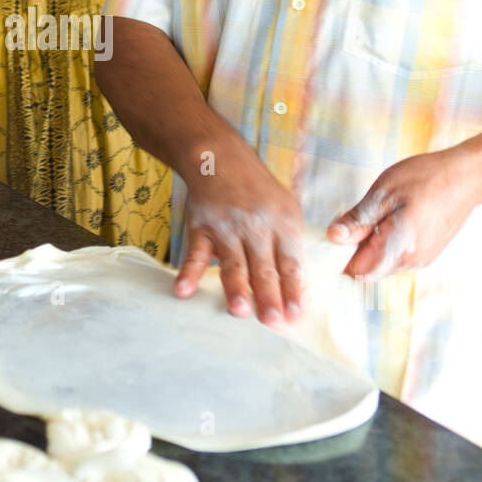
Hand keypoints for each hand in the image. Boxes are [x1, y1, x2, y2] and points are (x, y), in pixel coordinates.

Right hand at [175, 136, 305, 326]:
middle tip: (273, 322)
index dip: (294, 290)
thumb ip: (290, 247)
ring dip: (236, 288)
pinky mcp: (201, 228)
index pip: (291, 263)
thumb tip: (298, 289)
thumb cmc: (259, 192)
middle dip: (269, 297)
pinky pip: (195, 253)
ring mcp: (227, 228)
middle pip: (264, 268)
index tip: (296, 315)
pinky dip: (188, 272)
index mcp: (283, 224)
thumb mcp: (286, 210)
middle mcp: (256, 227)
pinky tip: (183, 291)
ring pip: (233, 263)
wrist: (221, 159)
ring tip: (240, 311)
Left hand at [326, 147, 481, 277]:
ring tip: (378, 215)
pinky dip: (388, 244)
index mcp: (398, 247)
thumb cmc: (425, 179)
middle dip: (356, 249)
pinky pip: (398, 258)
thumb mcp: (383, 193)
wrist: (465, 177)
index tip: (339, 233)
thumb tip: (333, 237)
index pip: (357, 271)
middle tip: (357, 218)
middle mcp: (410, 261)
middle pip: (369, 269)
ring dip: (373, 246)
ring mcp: (421, 260)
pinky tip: (392, 220)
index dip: (342, 255)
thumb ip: (358, 220)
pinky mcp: (427, 254)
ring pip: (383, 264)